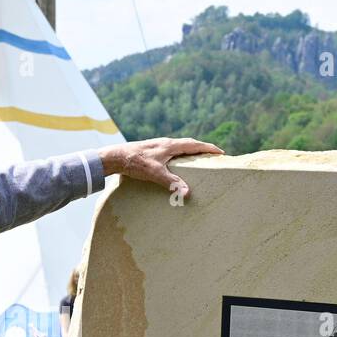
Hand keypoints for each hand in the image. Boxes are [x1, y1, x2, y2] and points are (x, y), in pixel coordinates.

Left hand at [98, 137, 223, 199]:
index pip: (194, 145)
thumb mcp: (155, 173)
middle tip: (213, 155)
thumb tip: (187, 193)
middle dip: (202, 149)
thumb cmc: (135, 163)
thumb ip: (172, 183)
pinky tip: (177, 163)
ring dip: (191, 151)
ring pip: (180, 147)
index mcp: (170, 145)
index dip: (208, 148)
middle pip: (189, 144)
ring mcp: (159, 146)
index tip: (220, 152)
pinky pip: (172, 150)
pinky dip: (180, 155)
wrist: (116, 157)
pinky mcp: (152, 150)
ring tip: (198, 159)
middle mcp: (166, 143)